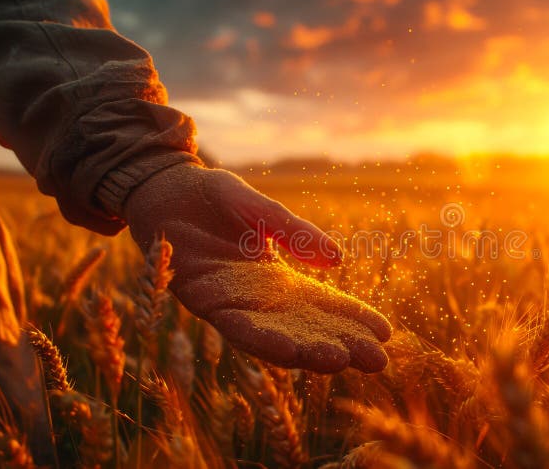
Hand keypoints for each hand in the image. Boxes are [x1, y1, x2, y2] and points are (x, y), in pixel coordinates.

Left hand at [123, 163, 391, 372]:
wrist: (162, 186)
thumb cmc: (214, 197)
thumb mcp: (262, 211)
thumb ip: (296, 233)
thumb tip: (338, 261)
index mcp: (277, 280)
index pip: (324, 307)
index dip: (353, 321)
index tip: (386, 334)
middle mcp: (257, 299)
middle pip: (305, 330)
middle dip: (340, 346)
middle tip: (377, 362)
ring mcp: (229, 302)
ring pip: (272, 336)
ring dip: (303, 351)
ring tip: (337, 359)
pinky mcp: (199, 299)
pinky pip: (232, 323)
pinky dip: (259, 336)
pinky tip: (288, 348)